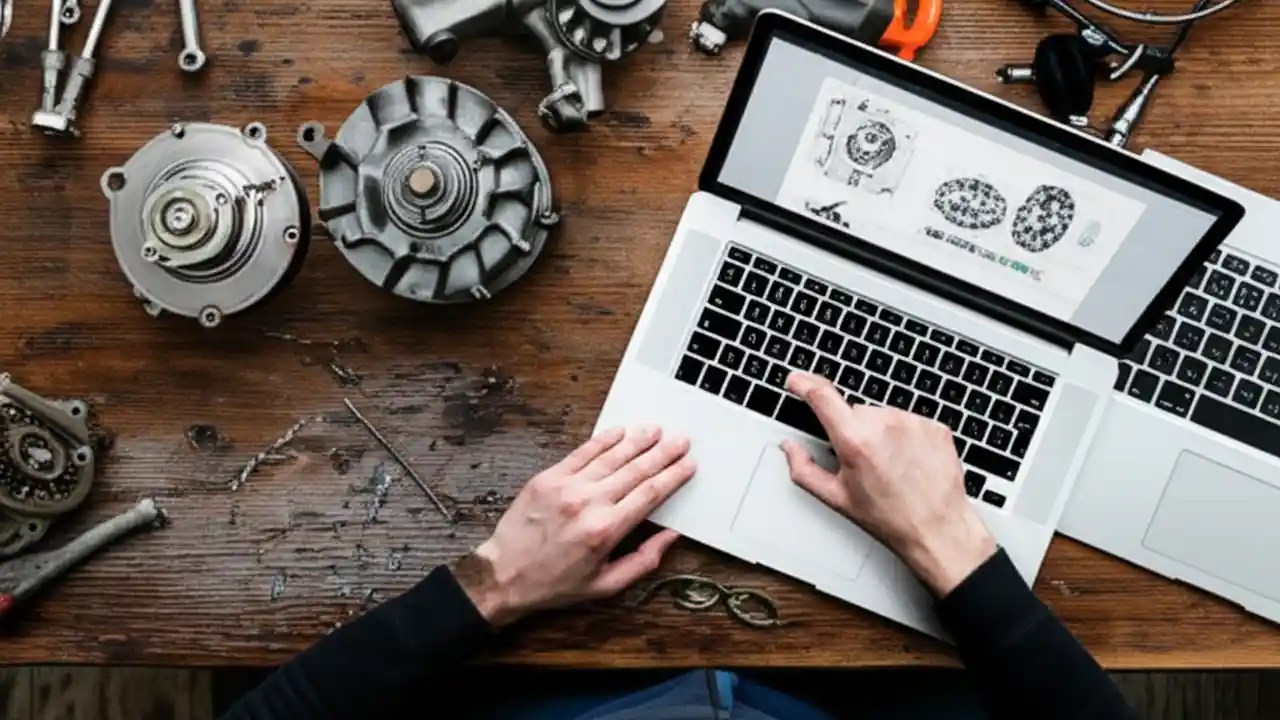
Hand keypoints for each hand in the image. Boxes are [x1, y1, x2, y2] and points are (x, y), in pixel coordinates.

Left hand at [453, 426, 694, 626]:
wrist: (504, 574)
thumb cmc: (554, 583)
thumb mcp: (605, 586)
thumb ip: (643, 560)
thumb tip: (670, 536)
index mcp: (606, 531)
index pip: (650, 494)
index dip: (672, 477)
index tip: (687, 465)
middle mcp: (588, 503)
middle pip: (636, 471)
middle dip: (662, 454)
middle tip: (681, 440)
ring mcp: (566, 487)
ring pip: (611, 457)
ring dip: (637, 441)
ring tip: (655, 430)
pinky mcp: (548, 478)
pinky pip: (581, 453)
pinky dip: (602, 440)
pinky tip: (619, 432)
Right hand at [781, 372, 996, 596]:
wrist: (937, 529)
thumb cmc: (890, 518)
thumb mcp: (837, 499)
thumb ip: (804, 470)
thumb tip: (790, 448)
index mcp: (855, 441)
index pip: (822, 396)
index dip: (804, 384)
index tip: (797, 381)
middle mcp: (884, 424)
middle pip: (855, 411)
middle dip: (852, 430)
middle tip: (863, 463)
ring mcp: (913, 422)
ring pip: (883, 416)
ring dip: (880, 434)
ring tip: (891, 466)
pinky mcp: (935, 426)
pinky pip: (909, 422)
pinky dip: (905, 437)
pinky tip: (909, 462)